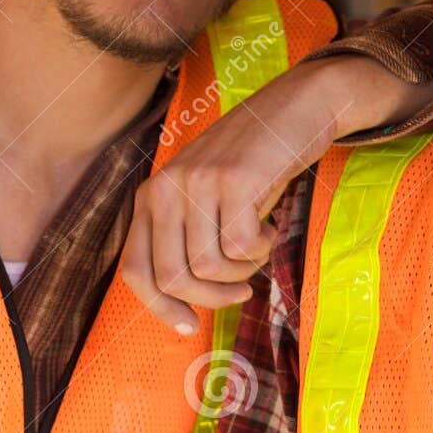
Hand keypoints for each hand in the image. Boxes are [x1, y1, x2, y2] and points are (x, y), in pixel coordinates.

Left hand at [121, 54, 432, 332]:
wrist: (296, 106)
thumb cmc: (253, 162)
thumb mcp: (206, 195)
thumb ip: (186, 234)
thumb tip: (182, 299)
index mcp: (151, 195)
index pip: (135, 271)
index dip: (160, 308)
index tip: (189, 326)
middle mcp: (166, 188)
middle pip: (173, 278)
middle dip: (211, 298)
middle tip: (241, 290)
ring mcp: (199, 182)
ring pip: (209, 269)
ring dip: (242, 272)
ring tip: (257, 247)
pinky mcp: (235, 180)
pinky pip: (243, 249)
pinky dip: (262, 250)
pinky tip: (270, 227)